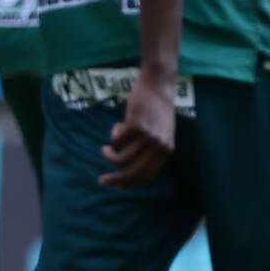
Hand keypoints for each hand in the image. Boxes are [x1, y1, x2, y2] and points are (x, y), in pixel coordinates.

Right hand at [99, 71, 175, 187]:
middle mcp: (159, 146)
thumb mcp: (160, 132)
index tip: (117, 185)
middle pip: (134, 172)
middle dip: (116, 179)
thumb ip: (150, 149)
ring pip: (122, 158)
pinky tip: (118, 126)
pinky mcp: (136, 125)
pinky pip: (117, 140)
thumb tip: (130, 167)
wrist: (158, 85)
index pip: (147, 175)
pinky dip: (114, 135)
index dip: (130, 183)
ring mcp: (148, 136)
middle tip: (103, 181)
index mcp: (166, 150)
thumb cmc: (156, 108)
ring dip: (110, 155)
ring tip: (106, 149)